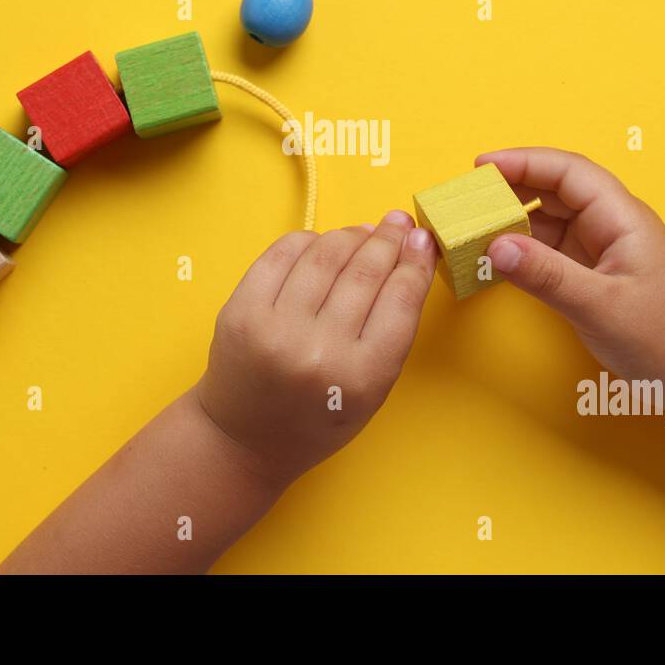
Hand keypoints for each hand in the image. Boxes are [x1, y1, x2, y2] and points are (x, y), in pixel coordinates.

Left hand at [196, 212, 437, 484]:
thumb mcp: (372, 391)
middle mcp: (319, 351)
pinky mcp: (241, 311)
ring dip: (352, 234)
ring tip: (365, 231)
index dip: (417, 261)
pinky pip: (283, 254)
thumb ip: (392, 331)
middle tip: (398, 223)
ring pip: (326, 255)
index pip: (401, 300)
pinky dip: (309, 240)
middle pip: (365, 271)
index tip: (423, 240)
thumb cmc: (318, 418)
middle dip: (388, 240)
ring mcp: (276, 328)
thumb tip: (407, 257)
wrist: (245, 440)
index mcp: (362, 377)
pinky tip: (323, 242)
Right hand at [478, 147, 664, 382]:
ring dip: (512, 218)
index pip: (568, 171)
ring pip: (548, 217)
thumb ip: (546, 276)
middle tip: (469, 196)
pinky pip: (548, 246)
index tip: (482, 166)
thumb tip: (496, 246)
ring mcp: (600, 247)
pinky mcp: (590, 270)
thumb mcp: (599, 308)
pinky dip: (521, 247)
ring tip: (473, 225)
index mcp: (622, 218)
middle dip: (512, 185)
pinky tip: (496, 256)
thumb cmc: (663, 340)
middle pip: (555, 187)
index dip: (524, 162)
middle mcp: (610, 224)